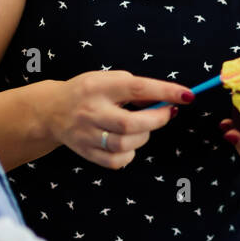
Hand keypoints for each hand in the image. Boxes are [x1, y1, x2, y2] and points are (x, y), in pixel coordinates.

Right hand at [47, 70, 192, 169]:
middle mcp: (91, 111)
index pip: (137, 88)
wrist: (51, 111)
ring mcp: (86, 134)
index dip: (165, 92)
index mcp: (99, 87)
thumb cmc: (89, 92)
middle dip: (157, 120)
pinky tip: (129, 144)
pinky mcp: (85, 152)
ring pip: (125, 144)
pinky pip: (116, 161)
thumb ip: (135, 88)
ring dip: (144, 137)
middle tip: (168, 113)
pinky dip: (129, 154)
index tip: (187, 95)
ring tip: (143, 127)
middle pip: (130, 123)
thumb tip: (164, 101)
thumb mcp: (108, 79)